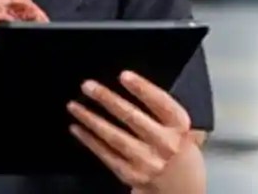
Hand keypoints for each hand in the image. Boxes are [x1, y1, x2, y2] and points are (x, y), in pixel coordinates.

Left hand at [67, 70, 194, 190]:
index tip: (124, 75)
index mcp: (181, 129)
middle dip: (107, 100)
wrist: (183, 191)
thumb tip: (134, 83)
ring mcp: (147, 162)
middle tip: (87, 85)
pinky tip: (77, 128)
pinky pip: (105, 154)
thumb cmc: (179, 154)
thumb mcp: (183, 131)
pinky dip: (89, 140)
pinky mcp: (131, 175)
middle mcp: (166, 146)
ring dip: (91, 119)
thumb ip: (164, 112)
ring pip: (114, 136)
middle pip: (133, 118)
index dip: (143, 89)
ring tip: (74, 105)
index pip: (163, 104)